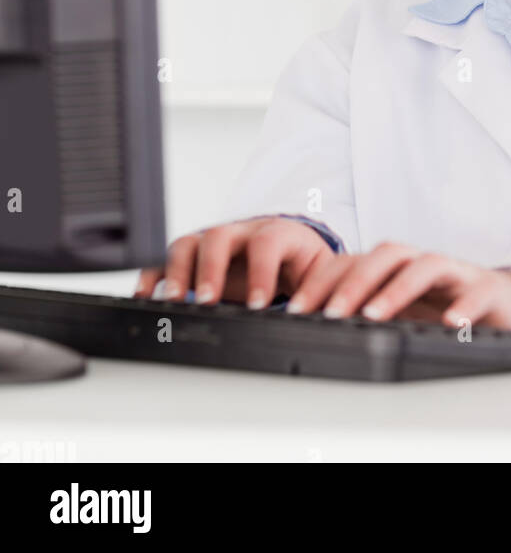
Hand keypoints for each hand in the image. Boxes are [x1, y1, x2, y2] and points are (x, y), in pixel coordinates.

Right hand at [133, 217, 332, 308]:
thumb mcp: (320, 274)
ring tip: (174, 302)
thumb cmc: (304, 263)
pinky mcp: (195, 256)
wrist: (292, 248)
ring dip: (178, 272)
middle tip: (209, 300)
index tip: (258, 304)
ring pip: (189, 244)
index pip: (268, 242)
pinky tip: (147, 297)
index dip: (261, 271)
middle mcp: (242, 233)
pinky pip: (167, 259)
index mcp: (278, 233)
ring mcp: (215, 242)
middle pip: (220, 236)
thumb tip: (318, 320)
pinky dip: (154, 275)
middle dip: (211, 268)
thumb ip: (317, 293)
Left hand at [283, 241, 510, 342]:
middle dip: (354, 283)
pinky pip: (477, 291)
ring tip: (374, 316)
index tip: (296, 312)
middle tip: (329, 315)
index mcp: (395, 267)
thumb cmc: (444, 308)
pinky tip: (450, 323)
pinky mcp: (488, 289)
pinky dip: (463, 306)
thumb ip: (363, 314)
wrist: (505, 306)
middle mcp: (421, 262)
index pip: (355, 261)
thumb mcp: (398, 312)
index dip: (323, 282)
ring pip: (425, 265)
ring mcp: (455, 272)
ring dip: (397, 289)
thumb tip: (311, 333)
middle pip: (386, 254)